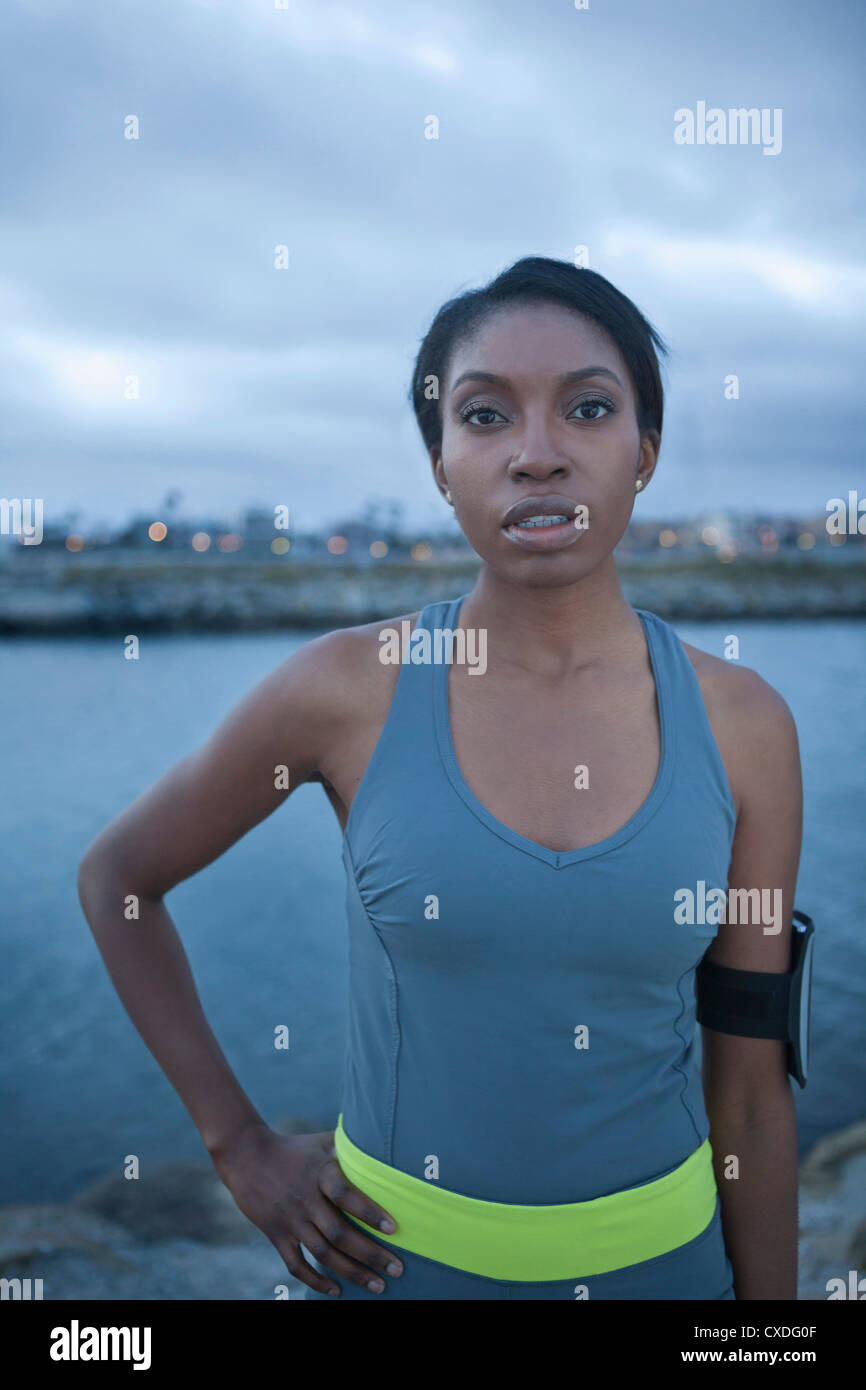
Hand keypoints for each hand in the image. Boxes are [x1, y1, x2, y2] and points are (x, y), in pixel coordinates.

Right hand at [211, 1121, 403, 1295]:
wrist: (245, 1157)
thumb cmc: (293, 1148)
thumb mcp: (321, 1141)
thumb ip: (349, 1145)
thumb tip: (380, 1140)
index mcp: (320, 1174)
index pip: (346, 1195)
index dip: (369, 1212)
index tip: (393, 1228)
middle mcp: (306, 1200)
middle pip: (340, 1233)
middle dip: (370, 1254)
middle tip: (397, 1268)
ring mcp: (290, 1220)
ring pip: (323, 1254)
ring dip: (352, 1272)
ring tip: (378, 1285)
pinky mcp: (276, 1235)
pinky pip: (296, 1264)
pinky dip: (315, 1281)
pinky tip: (336, 1291)